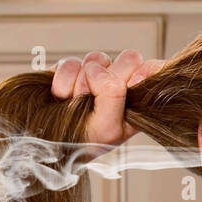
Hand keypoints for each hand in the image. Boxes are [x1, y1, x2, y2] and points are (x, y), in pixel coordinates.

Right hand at [50, 49, 165, 146]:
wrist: (46, 141)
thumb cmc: (82, 143)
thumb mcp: (106, 128)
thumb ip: (113, 96)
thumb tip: (98, 71)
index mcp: (137, 102)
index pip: (154, 71)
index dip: (146, 72)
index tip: (132, 84)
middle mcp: (120, 86)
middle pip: (128, 58)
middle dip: (108, 78)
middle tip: (95, 100)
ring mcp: (96, 75)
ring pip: (97, 58)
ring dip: (82, 82)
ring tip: (75, 102)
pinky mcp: (73, 70)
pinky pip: (70, 62)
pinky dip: (63, 81)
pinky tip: (61, 97)